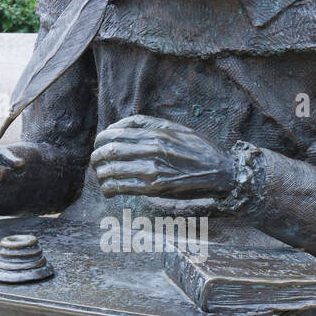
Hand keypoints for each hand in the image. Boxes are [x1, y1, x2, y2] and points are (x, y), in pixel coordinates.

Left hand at [90, 115, 235, 199]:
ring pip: (112, 169)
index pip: (117, 132)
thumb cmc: (199, 149)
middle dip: (97, 155)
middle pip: (111, 149)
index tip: (99, 142)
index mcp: (156, 133)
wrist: (219, 171)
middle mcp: (152, 149)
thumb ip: (150, 124)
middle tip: (96, 160)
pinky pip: (122, 187)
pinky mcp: (154, 188)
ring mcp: (152, 170)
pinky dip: (109, 188)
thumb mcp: (176, 127)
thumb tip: (123, 125)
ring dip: (101, 173)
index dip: (102, 137)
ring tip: (101, 176)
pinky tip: (108, 190)